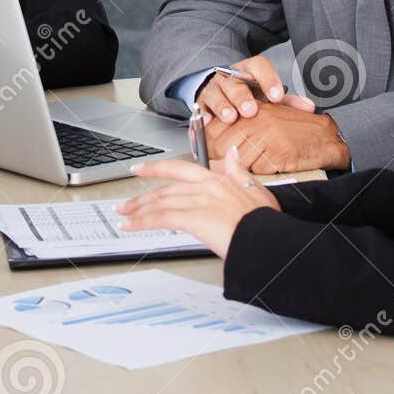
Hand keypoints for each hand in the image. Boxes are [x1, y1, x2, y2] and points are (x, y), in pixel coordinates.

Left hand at [115, 145, 279, 257]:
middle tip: (126, 203)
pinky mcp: (193, 218)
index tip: (140, 168)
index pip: (180, 169)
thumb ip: (239, 171)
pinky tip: (131, 226)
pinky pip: (161, 218)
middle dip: (142, 197)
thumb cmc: (265, 221)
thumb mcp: (257, 189)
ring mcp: (198, 201)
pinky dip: (142, 221)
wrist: (270, 240)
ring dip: (138, 210)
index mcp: (217, 179)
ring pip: (160, 202)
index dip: (157, 168)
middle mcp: (204, 187)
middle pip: (165, 189)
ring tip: (124, 216)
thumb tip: (232, 154)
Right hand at [195, 55, 313, 124]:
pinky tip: (209, 122)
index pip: (258, 66)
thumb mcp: (268, 95)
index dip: (268, 79)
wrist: (223, 92)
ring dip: (223, 105)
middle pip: (235, 82)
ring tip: (231, 117)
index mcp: (249, 71)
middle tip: (251, 111)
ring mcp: (214, 88)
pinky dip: (204, 114)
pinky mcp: (201, 101)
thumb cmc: (250, 94)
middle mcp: (230, 76)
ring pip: (216, 92)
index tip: (277, 96)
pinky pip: (201, 106)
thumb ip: (287, 102)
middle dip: (243, 97)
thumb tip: (309, 108)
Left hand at [206, 102, 349, 172]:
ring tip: (251, 167)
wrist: (327, 138)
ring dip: (241, 167)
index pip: (216, 127)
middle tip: (225, 166)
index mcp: (252, 110)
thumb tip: (212, 140)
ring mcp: (267, 136)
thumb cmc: (297, 130)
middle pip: (223, 144)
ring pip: (238, 158)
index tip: (208, 152)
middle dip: (221, 159)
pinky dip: (259, 173)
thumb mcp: (266, 119)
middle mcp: (257, 120)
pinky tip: (267, 169)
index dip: (209, 143)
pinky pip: (257, 169)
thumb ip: (241, 126)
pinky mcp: (277, 152)